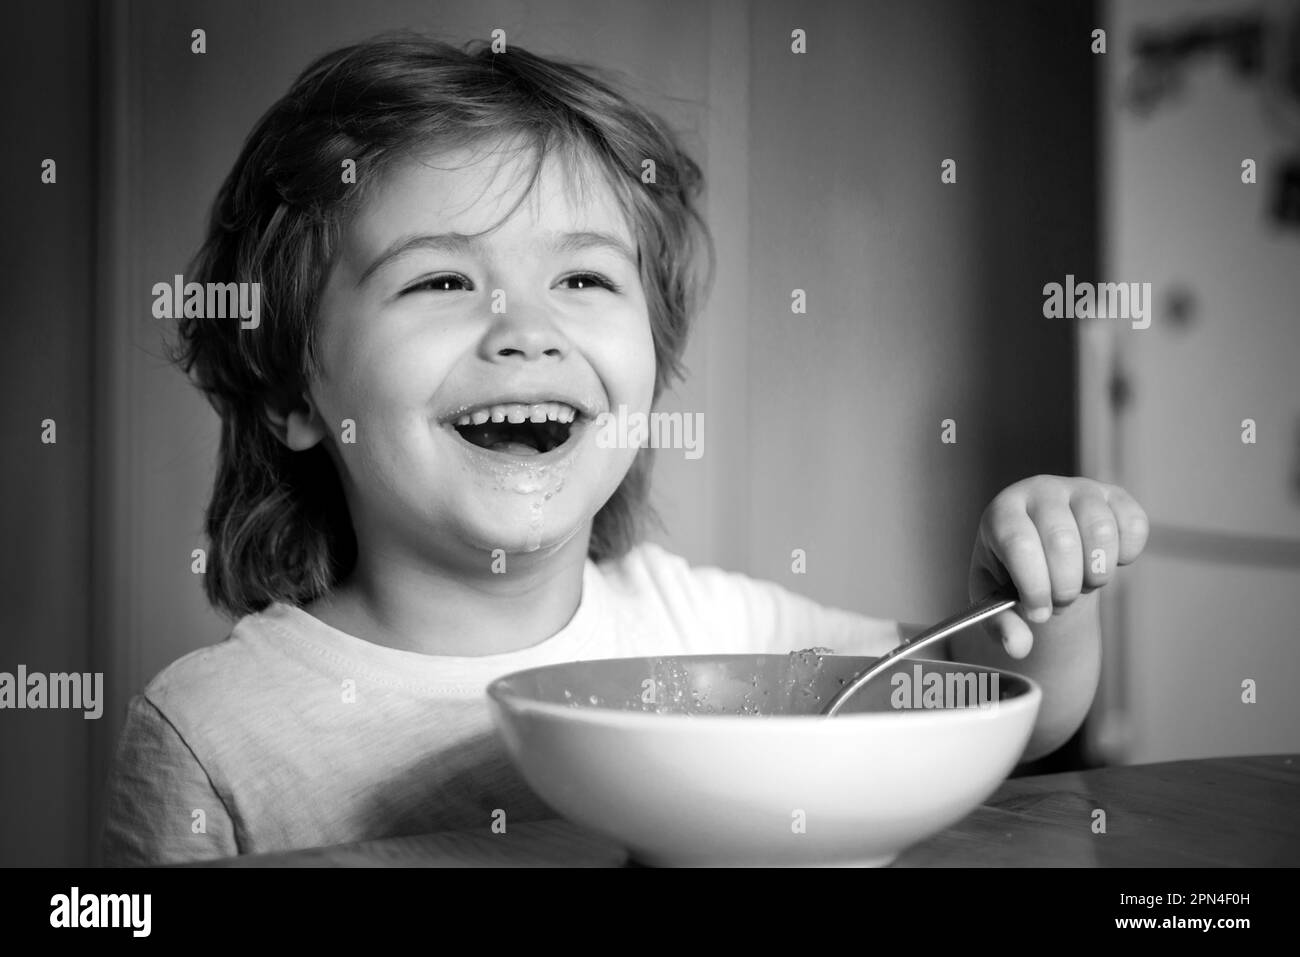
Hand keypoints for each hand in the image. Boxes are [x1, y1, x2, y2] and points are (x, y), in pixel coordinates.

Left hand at [969, 475, 1148, 657]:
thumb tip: (1018, 646)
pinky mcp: (1114, 495)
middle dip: (1065, 586)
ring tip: (1080, 582)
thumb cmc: (1013, 574)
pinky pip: (1133, 523)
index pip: (1020, 544)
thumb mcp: (996, 600)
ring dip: (1095, 573)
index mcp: (1002, 512)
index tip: (1039, 612)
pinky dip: (1126, 554)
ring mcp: (1079, 489)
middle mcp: (1040, 491)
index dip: (1034, 586)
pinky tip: (1106, 562)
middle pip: (1062, 541)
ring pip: (1101, 531)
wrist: (1045, 552)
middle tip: (1059, 600)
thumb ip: (1001, 626)